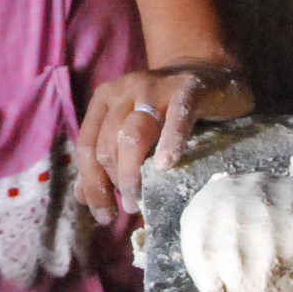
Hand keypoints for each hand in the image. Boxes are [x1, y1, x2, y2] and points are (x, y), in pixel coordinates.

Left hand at [73, 60, 252, 224]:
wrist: (208, 75)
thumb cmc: (166, 112)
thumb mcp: (131, 131)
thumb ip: (106, 160)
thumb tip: (84, 198)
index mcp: (105, 100)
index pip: (86, 146)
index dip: (91, 184)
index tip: (102, 215)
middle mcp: (124, 90)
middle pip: (107, 143)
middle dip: (114, 182)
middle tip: (129, 207)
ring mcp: (155, 87)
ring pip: (133, 134)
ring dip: (132, 172)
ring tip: (140, 198)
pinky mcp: (187, 89)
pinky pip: (177, 117)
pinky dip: (169, 142)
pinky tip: (166, 165)